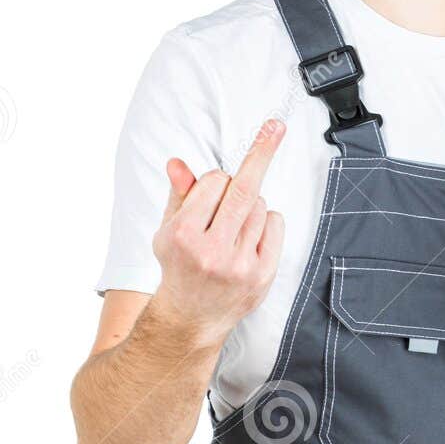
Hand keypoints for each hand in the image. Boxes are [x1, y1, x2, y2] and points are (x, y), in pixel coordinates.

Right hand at [150, 118, 285, 345]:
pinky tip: (249, 238)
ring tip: (233, 228)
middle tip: (276, 125)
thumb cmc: (180, 265)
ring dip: (250, 205)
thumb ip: (179, 194)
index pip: (214, 182)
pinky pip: (275, 224)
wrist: (191, 318)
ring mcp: (239, 265)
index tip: (216, 184)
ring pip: (259, 205)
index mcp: (184, 235)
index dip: (215, 181)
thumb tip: (178, 162)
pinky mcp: (262, 274)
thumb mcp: (168, 229)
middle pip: (244, 188)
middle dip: (262, 151)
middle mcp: (211, 251)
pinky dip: (266, 221)